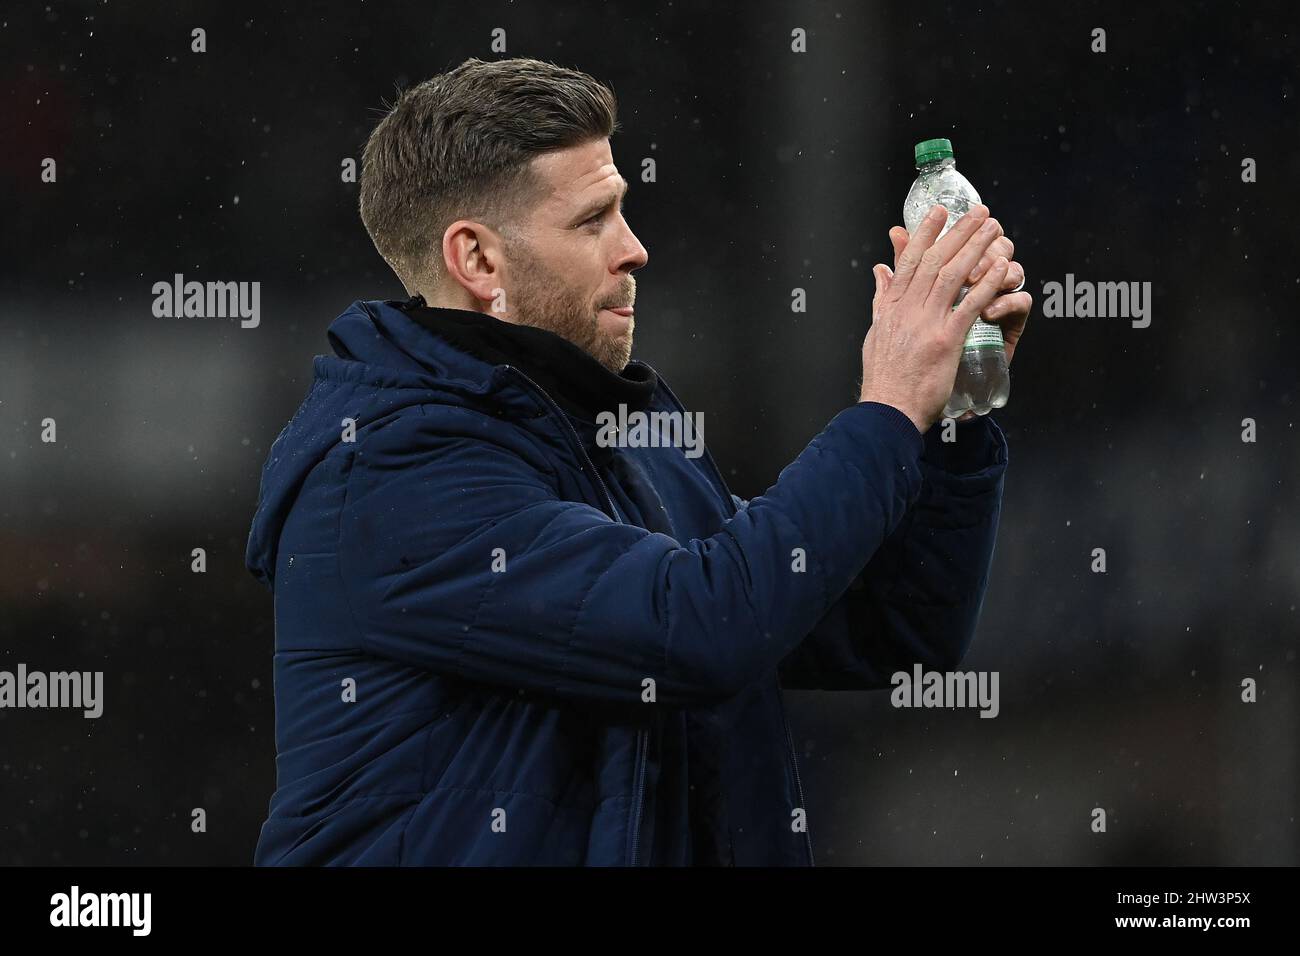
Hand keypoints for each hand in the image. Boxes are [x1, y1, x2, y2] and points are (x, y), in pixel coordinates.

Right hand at [860, 203, 1009, 433]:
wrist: (888, 409)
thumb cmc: (884, 376)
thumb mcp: (876, 331)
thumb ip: (882, 298)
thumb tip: (880, 270)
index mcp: (891, 306)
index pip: (909, 260)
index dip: (925, 232)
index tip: (940, 212)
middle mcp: (908, 309)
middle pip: (935, 260)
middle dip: (959, 232)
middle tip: (978, 212)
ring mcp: (927, 323)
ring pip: (953, 275)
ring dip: (977, 249)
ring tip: (994, 230)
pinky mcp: (946, 341)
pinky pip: (970, 305)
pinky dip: (986, 284)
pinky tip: (1002, 269)